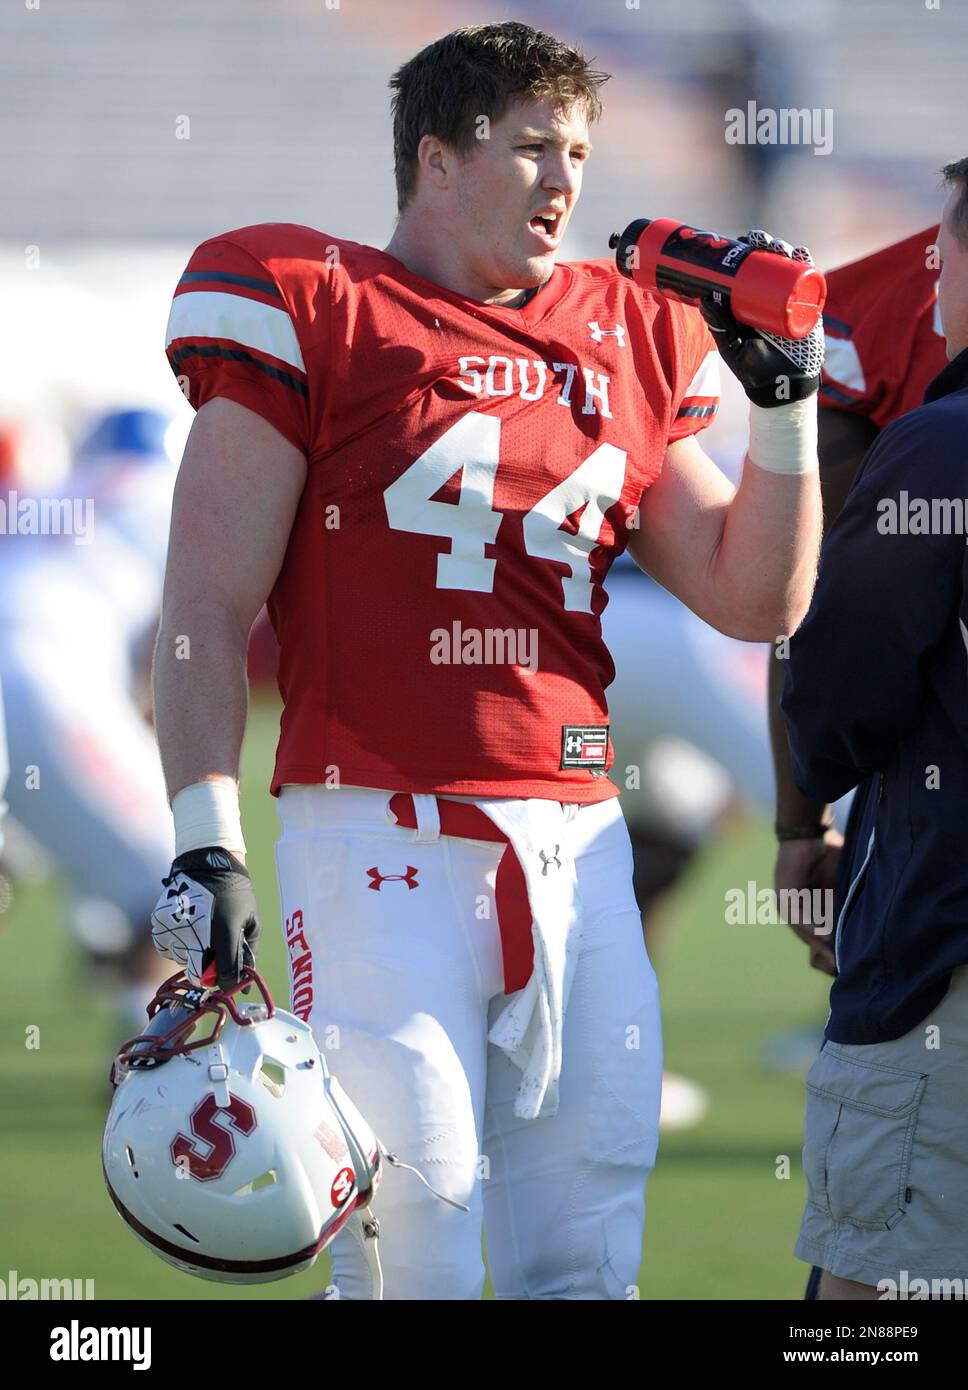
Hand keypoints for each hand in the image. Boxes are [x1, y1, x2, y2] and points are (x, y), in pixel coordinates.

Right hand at [150, 847, 260, 988]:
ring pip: (181, 960)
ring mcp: (175, 928)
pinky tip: (186, 927)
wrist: (207, 863)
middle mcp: (196, 933)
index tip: (228, 977)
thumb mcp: (251, 921)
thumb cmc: (235, 894)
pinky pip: (166, 947)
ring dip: (191, 955)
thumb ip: (247, 953)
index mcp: (224, 933)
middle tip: (213, 951)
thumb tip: (240, 984)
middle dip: (207, 969)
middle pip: (198, 974)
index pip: (223, 976)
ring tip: (200, 931)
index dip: (227, 981)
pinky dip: (176, 944)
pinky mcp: (160, 923)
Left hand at [700, 230, 824, 406]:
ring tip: (778, 246)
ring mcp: (790, 299)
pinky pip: (809, 282)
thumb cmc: (752, 368)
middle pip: (769, 261)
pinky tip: (801, 253)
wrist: (781, 386)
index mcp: (749, 300)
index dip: (744, 251)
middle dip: (765, 245)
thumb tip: (706, 299)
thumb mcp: (732, 347)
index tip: (737, 242)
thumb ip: (720, 326)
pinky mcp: (807, 307)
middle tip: (757, 240)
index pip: (747, 268)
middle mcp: (770, 295)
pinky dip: (807, 265)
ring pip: (789, 267)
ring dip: (785, 250)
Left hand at [774, 828, 842, 975]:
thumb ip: (843, 904)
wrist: (810, 832)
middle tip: (842, 969)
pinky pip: (799, 914)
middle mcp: (792, 910)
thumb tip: (861, 927)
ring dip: (820, 944)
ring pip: (803, 929)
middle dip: (826, 954)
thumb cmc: (827, 856)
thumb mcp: (839, 885)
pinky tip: (827, 935)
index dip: (831, 950)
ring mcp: (786, 903)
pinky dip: (812, 925)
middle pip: (809, 938)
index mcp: (804, 909)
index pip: (815, 936)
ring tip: (837, 958)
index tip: (846, 965)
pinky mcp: (785, 894)